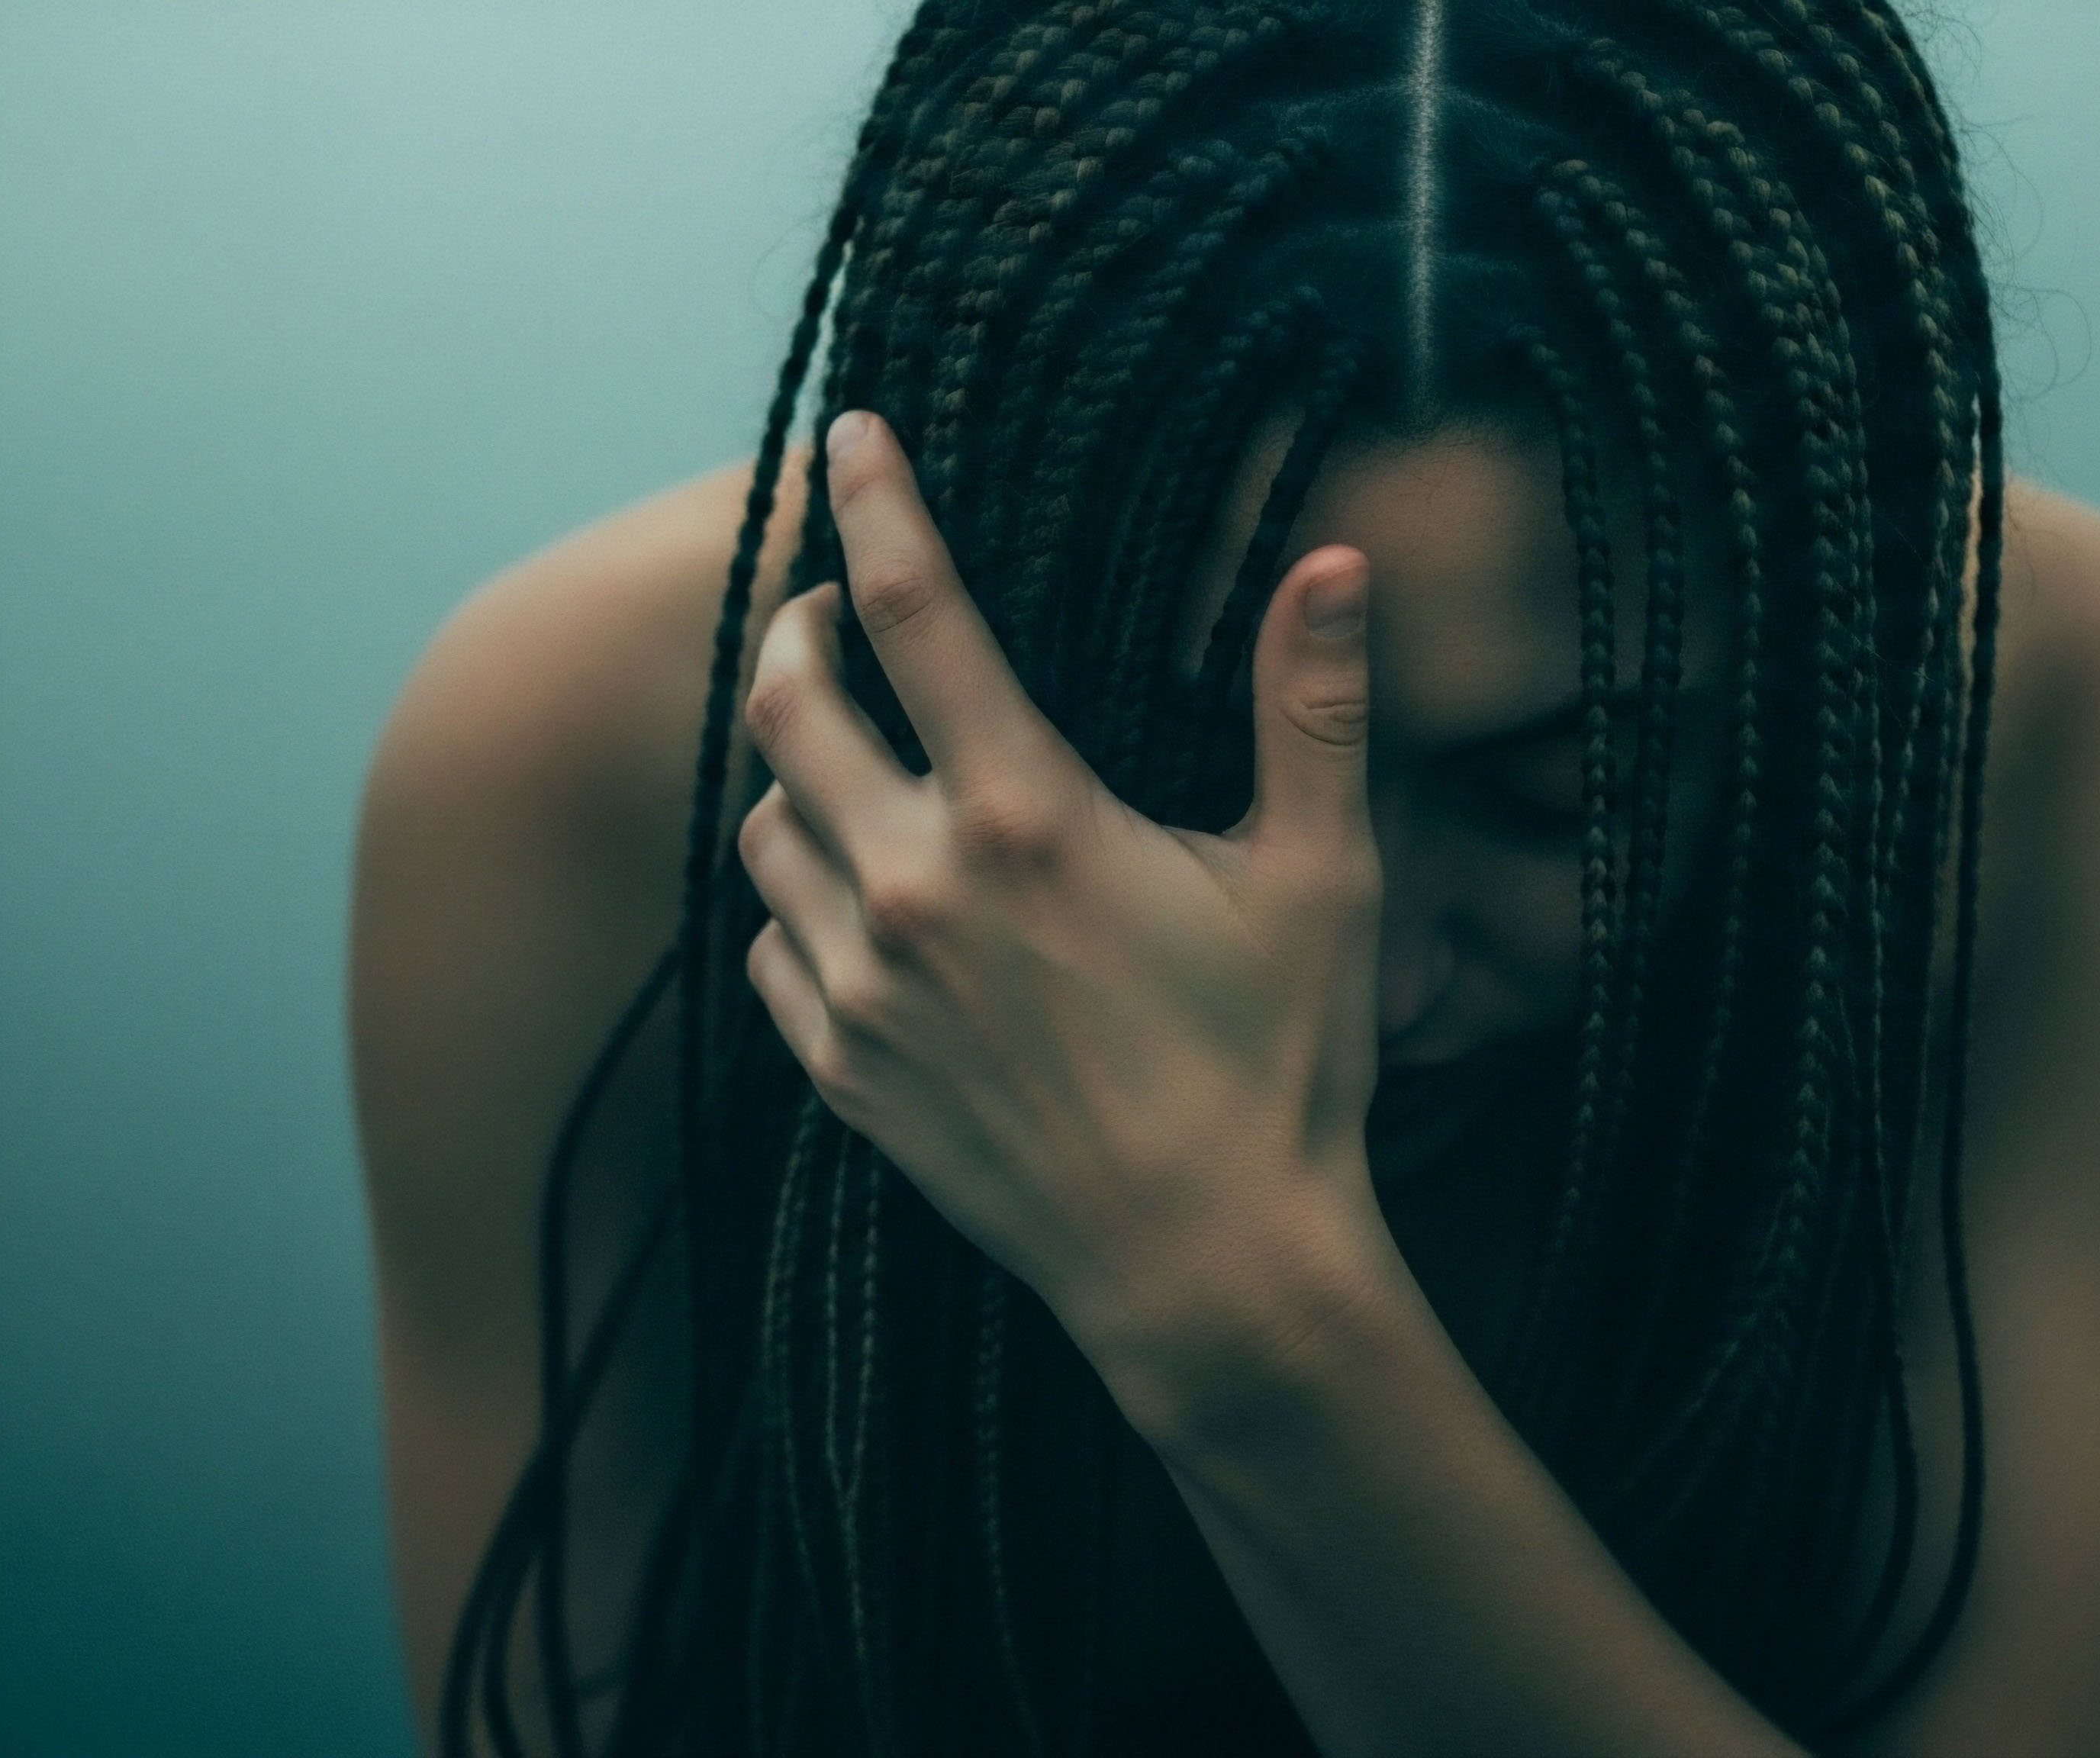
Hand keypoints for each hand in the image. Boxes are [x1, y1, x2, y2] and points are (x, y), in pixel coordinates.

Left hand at [735, 410, 1387, 1345]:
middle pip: (787, 704)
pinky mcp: (841, 1071)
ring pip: (765, 827)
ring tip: (848, 754)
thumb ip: (1312, 711)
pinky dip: (792, 899)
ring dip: (795, 770)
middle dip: (795, 630)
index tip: (849, 433)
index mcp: (1028, 819)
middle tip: (827, 609)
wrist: (1207, 1269)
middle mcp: (918, 889)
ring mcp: (863, 987)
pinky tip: (852, 892)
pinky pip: (768, 948)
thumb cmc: (1278, 1072)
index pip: (917, 612)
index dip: (875, 504)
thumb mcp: (1321, 882)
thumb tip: (1334, 560)